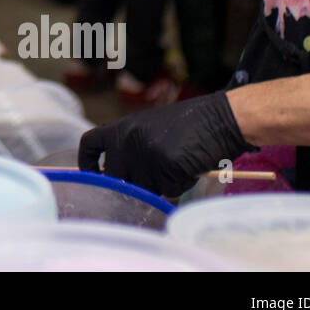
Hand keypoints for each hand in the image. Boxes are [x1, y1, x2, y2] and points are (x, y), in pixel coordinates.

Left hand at [77, 92, 251, 196]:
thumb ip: (130, 147)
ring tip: (177, 165)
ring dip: (160, 185)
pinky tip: (189, 168)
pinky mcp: (166, 166)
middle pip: (116, 177)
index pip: (89, 144)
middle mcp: (128, 141)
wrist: (222, 118)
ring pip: (143, 188)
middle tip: (158, 172)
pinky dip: (179, 185)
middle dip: (134, 182)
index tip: (92, 175)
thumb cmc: (190, 124)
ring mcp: (145, 154)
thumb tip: (115, 175)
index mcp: (121, 128)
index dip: (87, 163)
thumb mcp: (150, 128)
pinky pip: (167, 191)